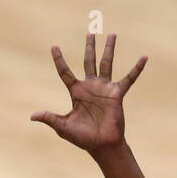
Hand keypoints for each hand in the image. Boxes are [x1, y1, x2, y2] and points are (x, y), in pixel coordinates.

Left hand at [30, 33, 145, 153]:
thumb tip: (32, 116)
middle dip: (89, 47)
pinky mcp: (117, 94)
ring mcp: (104, 89)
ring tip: (112, 34)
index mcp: (76, 92)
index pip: (65, 72)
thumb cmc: (82, 138)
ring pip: (106, 64)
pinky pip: (128, 79)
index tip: (54, 46)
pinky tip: (144, 58)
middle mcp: (90, 87)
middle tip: (90, 32)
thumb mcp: (63, 127)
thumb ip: (50, 118)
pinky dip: (136, 69)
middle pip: (88, 61)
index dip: (59, 60)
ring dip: (109, 49)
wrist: (102, 145)